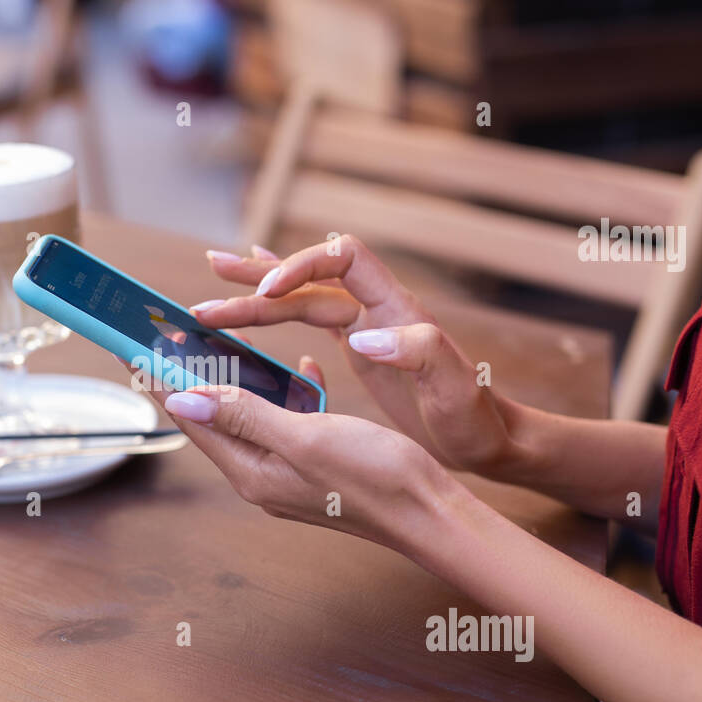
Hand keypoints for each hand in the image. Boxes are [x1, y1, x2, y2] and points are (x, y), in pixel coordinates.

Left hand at [129, 359, 457, 552]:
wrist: (431, 512)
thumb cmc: (373, 477)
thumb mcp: (304, 438)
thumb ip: (244, 416)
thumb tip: (181, 400)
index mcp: (251, 471)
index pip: (191, 419)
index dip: (160, 380)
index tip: (133, 346)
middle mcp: (261, 475)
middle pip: (212, 417)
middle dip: (189, 376)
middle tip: (169, 336)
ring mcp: (288, 471)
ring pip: (249, 416)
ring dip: (236, 381)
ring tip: (217, 345)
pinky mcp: (315, 464)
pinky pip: (288, 422)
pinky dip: (289, 393)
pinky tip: (304, 369)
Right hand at [193, 237, 518, 474]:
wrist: (494, 442)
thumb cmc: (476, 421)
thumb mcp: (453, 390)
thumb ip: (416, 354)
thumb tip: (363, 337)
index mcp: (396, 310)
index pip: (342, 259)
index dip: (301, 266)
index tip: (266, 292)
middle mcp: (378, 310)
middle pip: (308, 281)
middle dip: (256, 285)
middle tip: (206, 288)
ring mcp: (368, 328)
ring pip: (302, 299)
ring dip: (257, 293)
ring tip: (214, 276)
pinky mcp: (361, 350)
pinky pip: (312, 317)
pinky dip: (281, 308)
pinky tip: (258, 304)